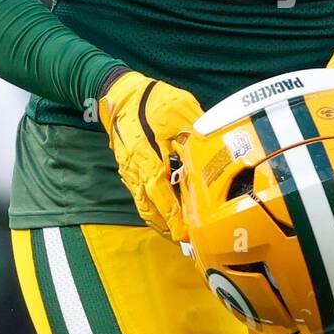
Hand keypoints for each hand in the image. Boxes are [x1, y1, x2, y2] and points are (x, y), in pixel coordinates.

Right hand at [98, 71, 202, 240]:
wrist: (119, 92)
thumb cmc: (150, 101)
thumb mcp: (180, 111)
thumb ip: (197, 135)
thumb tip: (214, 153)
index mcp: (148, 159)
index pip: (161, 196)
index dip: (173, 218)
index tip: (185, 235)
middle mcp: (135, 171)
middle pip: (150, 209)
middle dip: (167, 227)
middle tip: (186, 240)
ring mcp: (130, 171)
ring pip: (143, 204)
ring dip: (159, 220)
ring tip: (177, 231)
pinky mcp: (129, 167)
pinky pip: (139, 194)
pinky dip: (153, 206)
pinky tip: (166, 208)